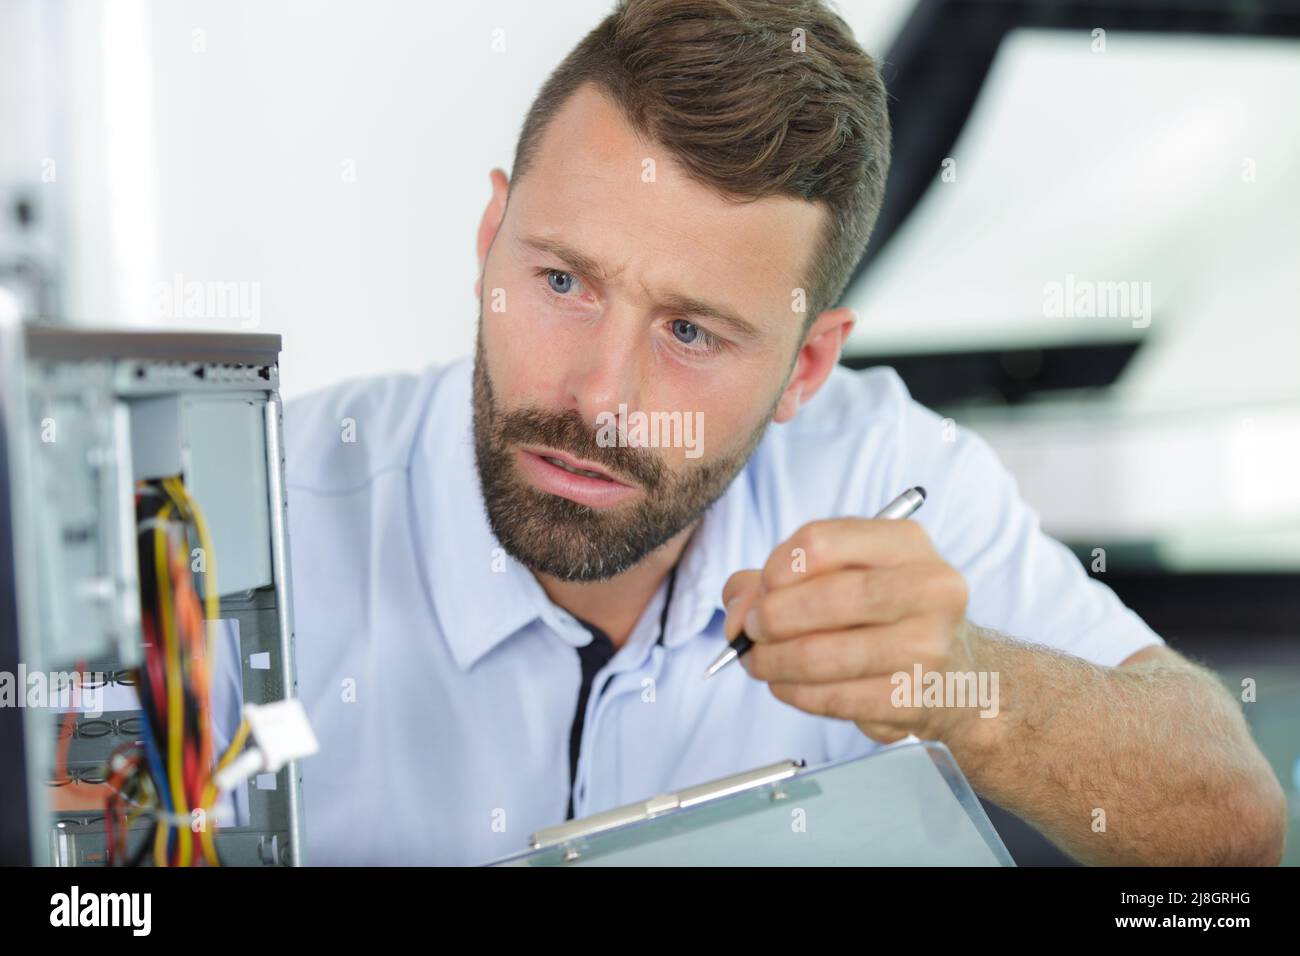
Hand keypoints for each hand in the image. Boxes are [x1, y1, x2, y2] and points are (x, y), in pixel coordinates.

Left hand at [722, 518, 978, 744]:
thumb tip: (737, 608)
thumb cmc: (888, 617)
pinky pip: (832, 697)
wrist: (960, 677)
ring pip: (821, 654)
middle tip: (750, 632)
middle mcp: (928, 587)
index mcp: (906, 543)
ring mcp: (926, 645)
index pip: (819, 542)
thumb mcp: (844, 576)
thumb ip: (775, 579)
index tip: (760, 591)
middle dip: (768, 619)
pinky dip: (795, 694)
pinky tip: (789, 686)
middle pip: (823, 597)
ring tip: (760, 663)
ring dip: (773, 663)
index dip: (773, 570)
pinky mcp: (914, 698)